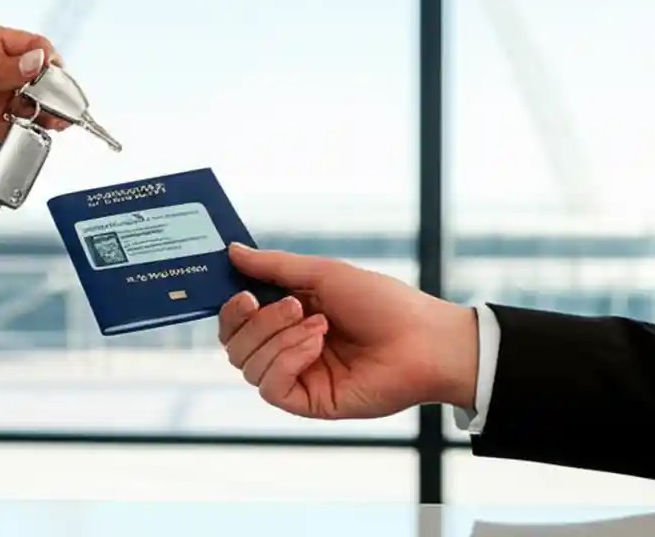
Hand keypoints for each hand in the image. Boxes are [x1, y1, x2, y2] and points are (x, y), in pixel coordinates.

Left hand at [0, 22, 67, 151]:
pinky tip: (35, 136)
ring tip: (56, 125)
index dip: (48, 62)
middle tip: (62, 108)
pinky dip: (29, 132)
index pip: (32, 47)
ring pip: (32, 103)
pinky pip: (18, 127)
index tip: (54, 80)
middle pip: (38, 77)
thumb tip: (38, 62)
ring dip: (46, 113)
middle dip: (53, 91)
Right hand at [217, 243, 478, 419]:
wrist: (423, 339)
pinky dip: (287, 360)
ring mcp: (297, 376)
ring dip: (279, 338)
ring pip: (248, 365)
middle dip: (258, 322)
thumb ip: (275, 266)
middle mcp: (286, 348)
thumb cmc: (382, 303)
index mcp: (287, 317)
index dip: (232, 310)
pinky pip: (271, 387)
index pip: (237, 321)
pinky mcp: (308, 402)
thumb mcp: (324, 273)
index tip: (244, 295)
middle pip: (235, 344)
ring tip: (319, 325)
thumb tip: (233, 252)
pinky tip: (316, 346)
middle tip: (293, 305)